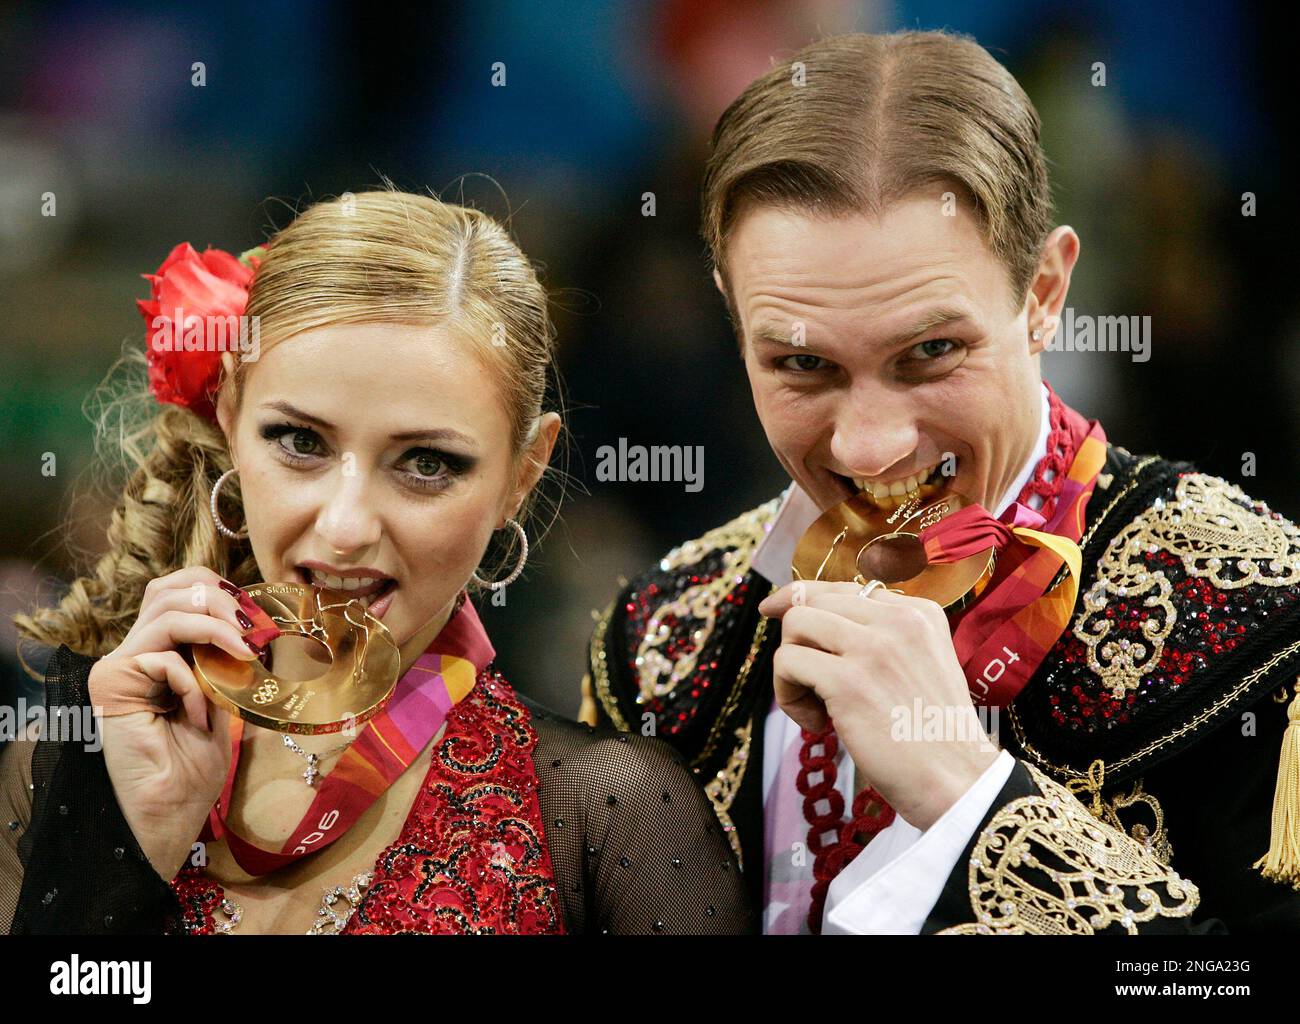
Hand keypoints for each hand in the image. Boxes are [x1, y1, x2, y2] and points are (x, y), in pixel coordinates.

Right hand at [94, 567, 261, 879]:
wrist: (171, 809)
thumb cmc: (196, 763)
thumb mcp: (222, 696)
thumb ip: (224, 658)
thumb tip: (254, 621)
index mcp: (162, 649)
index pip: (181, 591)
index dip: (219, 590)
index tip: (257, 617)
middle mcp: (136, 650)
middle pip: (169, 588)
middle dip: (218, 598)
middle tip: (254, 627)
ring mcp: (120, 664)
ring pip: (165, 609)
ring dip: (215, 627)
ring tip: (246, 652)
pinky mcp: (111, 681)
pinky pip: (163, 657)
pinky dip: (193, 679)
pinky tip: (202, 712)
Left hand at [759, 580, 998, 830]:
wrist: (958, 782)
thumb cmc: (930, 735)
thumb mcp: (919, 665)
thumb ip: (879, 637)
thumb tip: (800, 607)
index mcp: (919, 612)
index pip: (841, 588)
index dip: (802, 600)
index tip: (773, 611)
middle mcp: (899, 619)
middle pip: (812, 601)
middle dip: (798, 642)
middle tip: (814, 687)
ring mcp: (873, 648)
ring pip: (794, 624)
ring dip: (790, 667)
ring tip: (816, 706)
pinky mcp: (848, 682)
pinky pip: (786, 662)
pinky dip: (788, 696)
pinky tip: (818, 725)